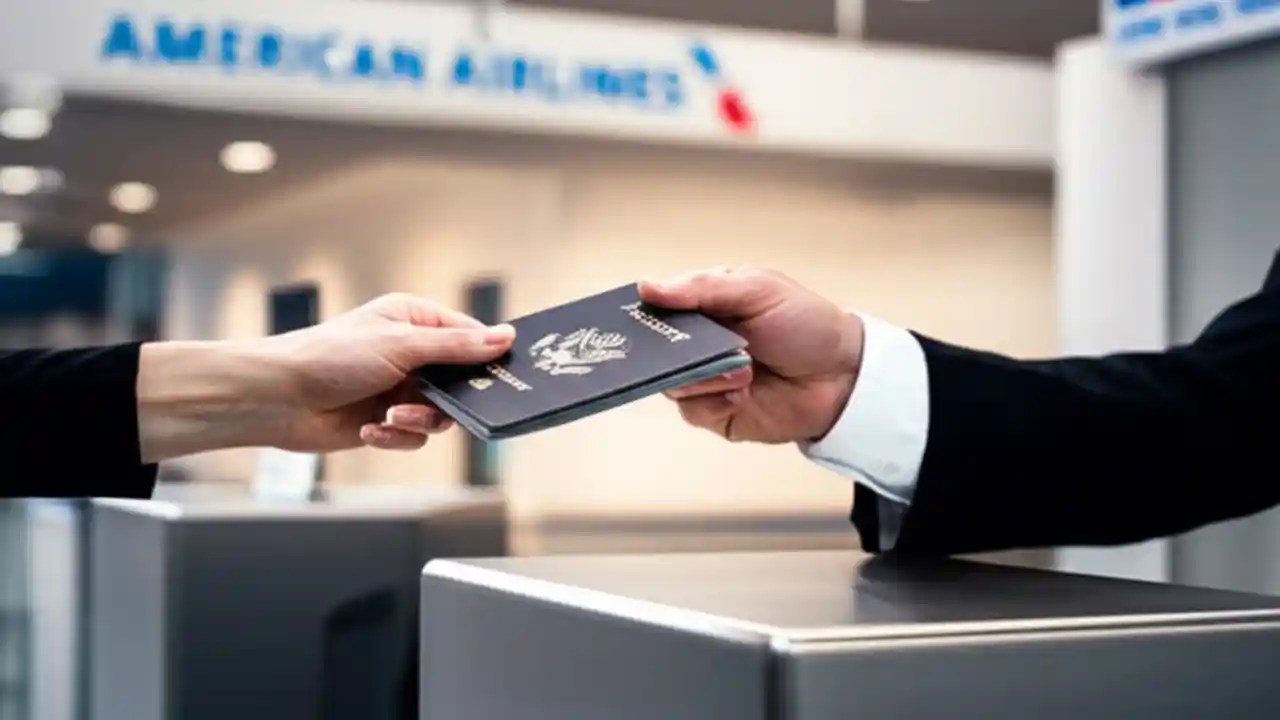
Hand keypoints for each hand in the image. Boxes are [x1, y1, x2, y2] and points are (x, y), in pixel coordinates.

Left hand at [137, 293, 513, 461]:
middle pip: (460, 382)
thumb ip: (456, 347)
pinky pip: (415, 436)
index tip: (503, 376)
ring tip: (390, 416)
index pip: (469, 337)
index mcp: (414, 321)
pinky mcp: (385, 420)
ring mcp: (398, 388)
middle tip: (440, 404)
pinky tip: (370, 428)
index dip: (486, 357)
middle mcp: (410, 353)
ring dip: (417, 420)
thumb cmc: (328, 357)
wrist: (277, 399)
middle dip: (448, 399)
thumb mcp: (400, 345)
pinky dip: (396, 436)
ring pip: (440, 415)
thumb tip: (504, 337)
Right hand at [639, 267, 862, 443]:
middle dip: (672, 352)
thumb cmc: (807, 325)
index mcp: (705, 308)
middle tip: (697, 350)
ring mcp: (706, 380)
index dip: (644, 315)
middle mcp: (700, 345)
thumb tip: (648, 287)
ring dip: (705, 377)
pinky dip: (715, 402)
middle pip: (656, 352)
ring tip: (744, 370)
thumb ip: (701, 287)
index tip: (637, 319)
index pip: (658, 310)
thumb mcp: (757, 288)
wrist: (843, 377)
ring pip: (672, 384)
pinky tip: (743, 393)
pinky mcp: (717, 413)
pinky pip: (693, 411)